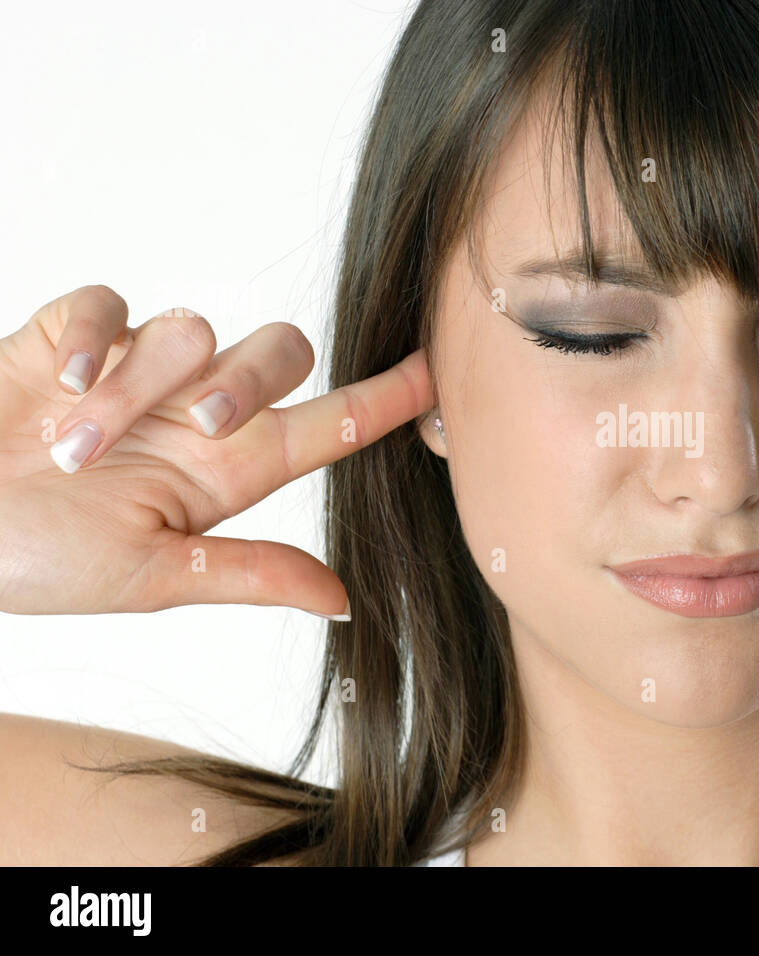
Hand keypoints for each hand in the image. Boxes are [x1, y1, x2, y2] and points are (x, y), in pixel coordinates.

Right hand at [0, 285, 432, 616]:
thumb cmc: (34, 559)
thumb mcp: (151, 577)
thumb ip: (249, 574)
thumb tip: (343, 601)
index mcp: (222, 474)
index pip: (327, 427)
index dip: (386, 400)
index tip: (439, 375)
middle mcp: (192, 414)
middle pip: (280, 352)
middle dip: (249, 380)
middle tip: (200, 426)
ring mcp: (137, 371)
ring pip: (191, 329)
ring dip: (137, 388)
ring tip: (75, 443)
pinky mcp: (74, 334)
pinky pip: (111, 303)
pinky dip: (87, 340)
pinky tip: (53, 385)